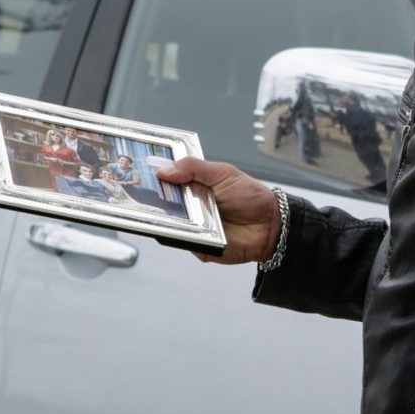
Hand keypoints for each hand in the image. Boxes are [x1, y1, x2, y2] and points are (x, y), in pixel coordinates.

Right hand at [156, 158, 279, 264]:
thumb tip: (165, 170)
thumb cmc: (251, 197)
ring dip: (168, 217)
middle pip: (163, 204)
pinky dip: (185, 235)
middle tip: (146, 189)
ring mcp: (193, 227)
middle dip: (154, 197)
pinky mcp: (199, 246)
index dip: (155, 177)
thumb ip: (194, 168)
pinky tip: (188, 226)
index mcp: (194, 187)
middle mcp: (190, 208)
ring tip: (167, 207)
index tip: (142, 170)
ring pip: (169, 224)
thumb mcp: (223, 173)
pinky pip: (185, 241)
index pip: (167, 182)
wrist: (272, 225)